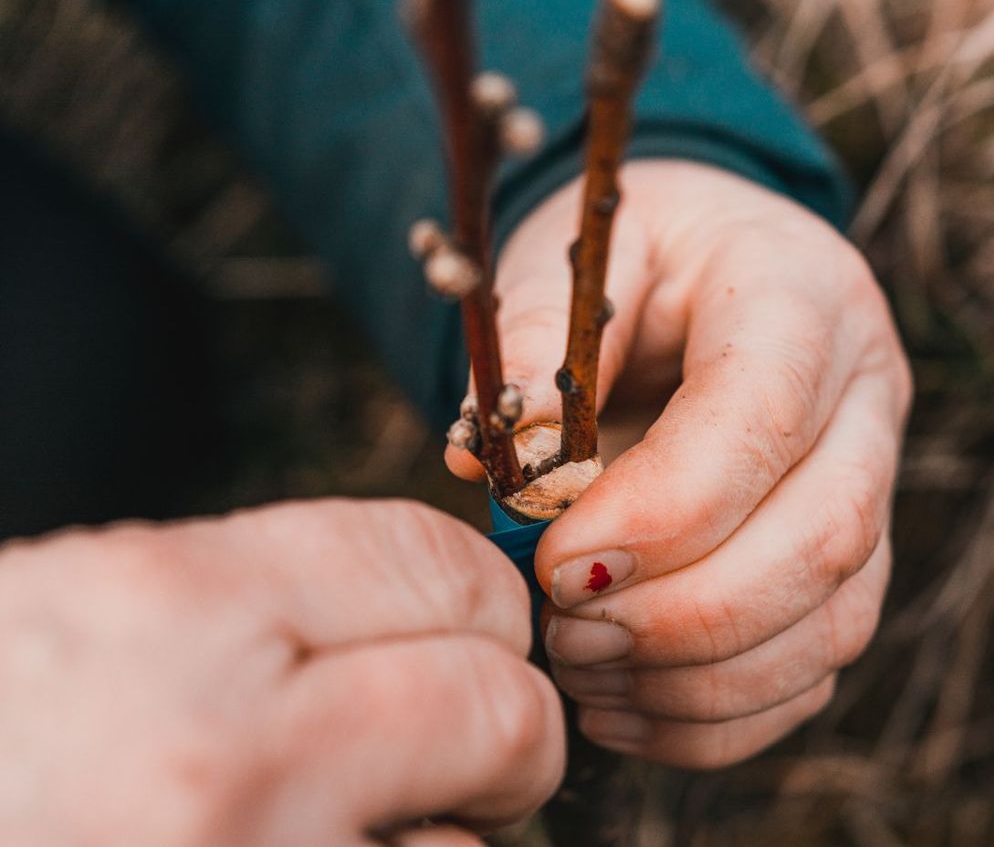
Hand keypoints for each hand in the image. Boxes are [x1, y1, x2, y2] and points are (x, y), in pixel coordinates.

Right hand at [0, 500, 564, 846]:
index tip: (477, 633)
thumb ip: (273, 603)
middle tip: (463, 748)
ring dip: (441, 844)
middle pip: (498, 704)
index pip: (439, 563)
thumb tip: (444, 616)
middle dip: (505, 726)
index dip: (481, 602)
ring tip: (336, 830)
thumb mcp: (99, 614)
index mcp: (173, 604)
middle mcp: (221, 745)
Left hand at [447, 160, 910, 768]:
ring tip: (582, 670)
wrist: (719, 263)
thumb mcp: (582, 258)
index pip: (761, 420)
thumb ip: (532, 342)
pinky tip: (624, 707)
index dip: (661, 513)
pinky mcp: (855, 559)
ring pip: (832, 621)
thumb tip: (478, 457)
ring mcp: (876, 484)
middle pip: (820, 539)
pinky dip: (720, 717)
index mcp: (802, 295)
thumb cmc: (641, 257)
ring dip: (698, 679)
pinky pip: (817, 668)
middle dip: (682, 615)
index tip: (554, 563)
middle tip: (564, 631)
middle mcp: (865, 395)